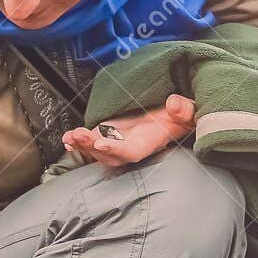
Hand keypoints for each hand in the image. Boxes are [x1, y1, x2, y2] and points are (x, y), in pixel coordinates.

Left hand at [63, 94, 195, 168]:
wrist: (175, 114)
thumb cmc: (182, 116)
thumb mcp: (188, 112)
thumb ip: (183, 109)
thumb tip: (174, 103)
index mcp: (150, 142)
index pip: (132, 151)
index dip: (117, 150)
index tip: (102, 144)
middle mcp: (133, 145)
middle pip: (110, 155)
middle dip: (92, 148)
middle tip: (80, 135)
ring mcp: (121, 139)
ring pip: (99, 149)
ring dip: (84, 144)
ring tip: (71, 136)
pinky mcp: (112, 131)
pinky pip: (95, 140)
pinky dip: (81, 141)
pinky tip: (68, 138)